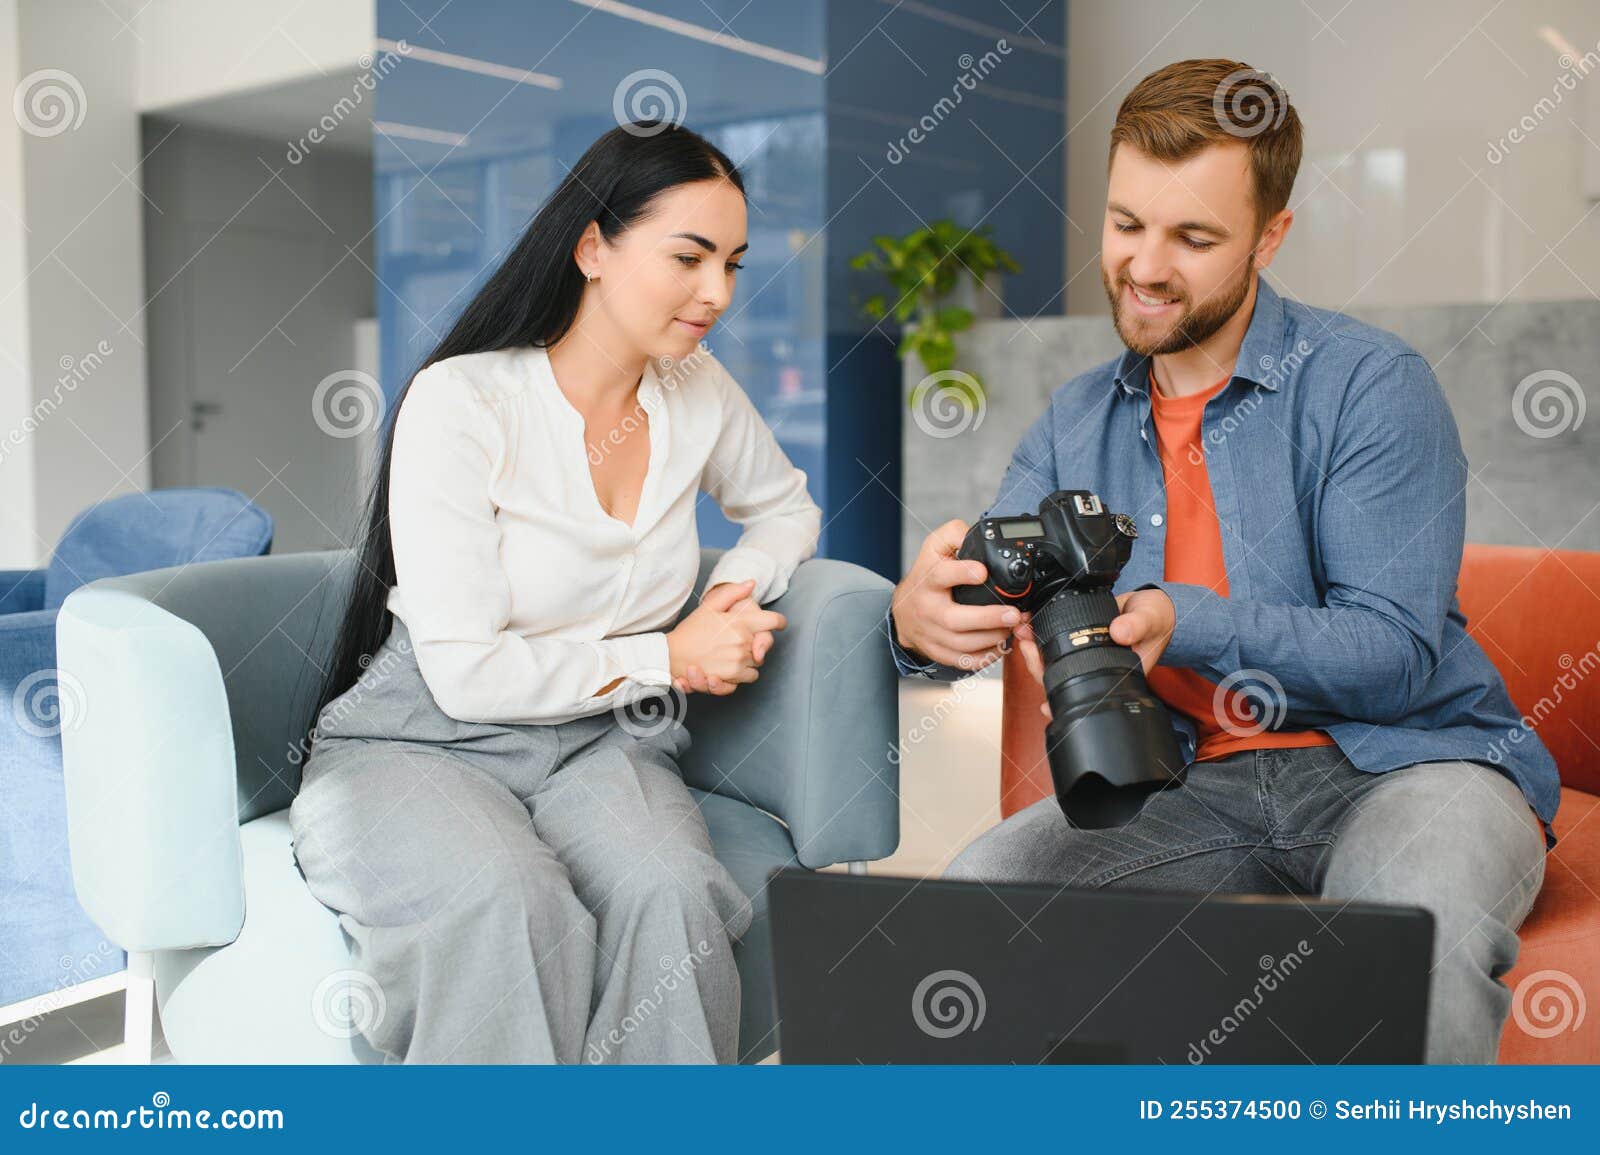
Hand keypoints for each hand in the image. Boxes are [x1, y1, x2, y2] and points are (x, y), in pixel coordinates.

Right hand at [667, 580, 786, 695]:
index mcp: (740, 622)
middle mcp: (742, 641)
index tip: (779, 624)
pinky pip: (750, 676)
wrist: (672, 655)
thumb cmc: (690, 630)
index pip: (772, 621)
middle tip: (737, 640)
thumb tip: (751, 583)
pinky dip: (743, 673)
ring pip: (758, 661)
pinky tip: (730, 666)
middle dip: (755, 642)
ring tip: (731, 653)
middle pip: (764, 643)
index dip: (779, 622)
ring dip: (749, 658)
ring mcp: (738, 660)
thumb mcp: (709, 607)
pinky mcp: (732, 676)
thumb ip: (732, 593)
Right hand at [890, 519, 1022, 672]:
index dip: (961, 573)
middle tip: (1013, 613)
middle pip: (954, 619)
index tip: (982, 571)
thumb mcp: (934, 547)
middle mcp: (928, 609)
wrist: (904, 610)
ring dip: (992, 638)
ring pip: (962, 643)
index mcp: (928, 580)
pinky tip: (1001, 645)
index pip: (940, 576)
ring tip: (1012, 626)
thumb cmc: (926, 576)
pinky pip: (964, 661)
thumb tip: (974, 535)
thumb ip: (955, 535)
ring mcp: (932, 633)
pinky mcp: (939, 651)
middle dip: (987, 618)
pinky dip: (985, 656)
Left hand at [1017, 588, 1175, 720]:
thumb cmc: (1155, 619)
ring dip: (1034, 649)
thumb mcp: (1149, 620)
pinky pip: (1056, 644)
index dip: (1062, 699)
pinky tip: (1031, 624)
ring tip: (1023, 630)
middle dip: (1037, 664)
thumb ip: (1136, 625)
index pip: (1083, 692)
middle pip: (1060, 679)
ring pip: (1054, 662)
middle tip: (1025, 643)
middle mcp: (1096, 669)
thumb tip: (1119, 633)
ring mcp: (1085, 655)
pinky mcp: (1079, 639)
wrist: (1152, 606)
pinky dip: (1040, 636)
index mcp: (1113, 674)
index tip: (1044, 705)